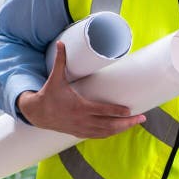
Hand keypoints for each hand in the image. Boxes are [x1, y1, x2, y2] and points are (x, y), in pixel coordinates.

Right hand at [17, 41, 145, 137]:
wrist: (36, 113)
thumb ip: (60, 61)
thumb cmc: (49, 94)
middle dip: (127, 123)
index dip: (117, 111)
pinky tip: (120, 129)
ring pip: (106, 132)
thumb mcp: (55, 78)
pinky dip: (110, 133)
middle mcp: (82, 120)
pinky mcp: (79, 133)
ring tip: (135, 123)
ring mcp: (81, 128)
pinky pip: (98, 136)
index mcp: (79, 107)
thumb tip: (60, 43)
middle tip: (141, 118)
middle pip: (109, 124)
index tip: (130, 110)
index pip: (102, 111)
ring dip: (122, 129)